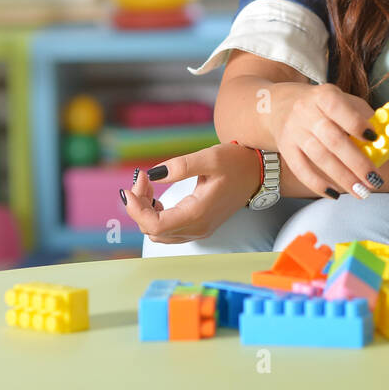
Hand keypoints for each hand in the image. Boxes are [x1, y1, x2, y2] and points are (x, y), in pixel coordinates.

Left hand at [121, 143, 261, 242]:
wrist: (257, 174)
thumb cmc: (236, 164)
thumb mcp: (209, 158)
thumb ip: (180, 166)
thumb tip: (153, 174)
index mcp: (198, 213)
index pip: (155, 225)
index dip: (136, 209)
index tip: (131, 186)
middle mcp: (197, 228)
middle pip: (152, 230)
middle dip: (138, 205)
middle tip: (141, 177)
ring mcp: (197, 230)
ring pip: (157, 232)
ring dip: (145, 210)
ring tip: (148, 184)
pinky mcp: (197, 227)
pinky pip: (166, 230)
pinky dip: (154, 214)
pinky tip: (156, 196)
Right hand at [269, 82, 384, 199]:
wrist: (278, 105)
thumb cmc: (321, 105)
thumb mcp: (341, 99)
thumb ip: (362, 115)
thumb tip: (385, 138)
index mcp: (324, 96)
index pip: (339, 108)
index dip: (357, 124)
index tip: (375, 138)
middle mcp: (306, 112)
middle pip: (333, 140)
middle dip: (356, 162)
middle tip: (375, 179)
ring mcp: (294, 132)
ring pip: (320, 158)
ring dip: (343, 178)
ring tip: (361, 191)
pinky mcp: (286, 149)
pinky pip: (301, 170)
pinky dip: (318, 185)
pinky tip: (335, 194)